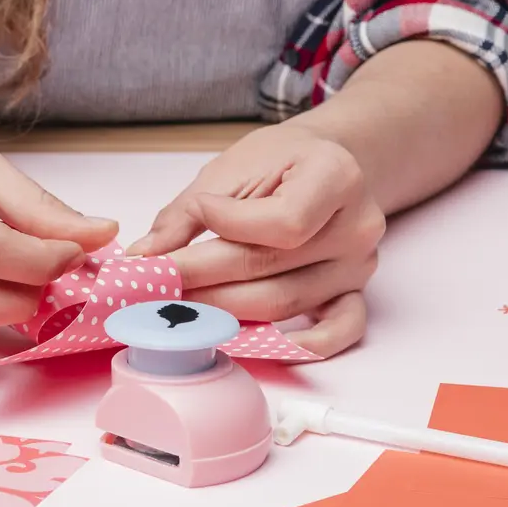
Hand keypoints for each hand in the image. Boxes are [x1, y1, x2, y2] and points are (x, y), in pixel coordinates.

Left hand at [128, 122, 381, 355]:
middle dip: (203, 278)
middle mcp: (357, 227)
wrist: (325, 164)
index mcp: (336, 177)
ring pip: (284, 303)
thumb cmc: (281, 160)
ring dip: (223, 310)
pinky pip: (337, 331)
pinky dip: (299, 346)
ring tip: (178, 305)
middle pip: (271, 268)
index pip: (281, 223)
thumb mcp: (234, 167)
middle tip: (156, 284)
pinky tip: (253, 342)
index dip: (228, 226)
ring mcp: (359, 266)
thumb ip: (190, 211)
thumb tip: (148, 255)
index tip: (189, 221)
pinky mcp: (355, 292)